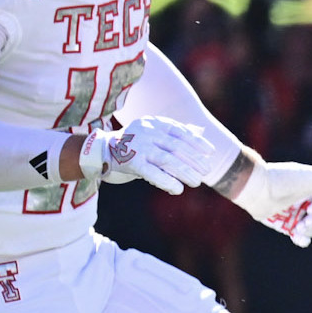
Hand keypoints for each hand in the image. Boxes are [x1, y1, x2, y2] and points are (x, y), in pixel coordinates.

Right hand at [80, 117, 221, 194]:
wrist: (100, 151)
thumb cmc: (133, 144)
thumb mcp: (153, 133)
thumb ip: (174, 132)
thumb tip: (200, 132)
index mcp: (154, 122)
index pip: (180, 132)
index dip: (197, 142)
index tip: (210, 153)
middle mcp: (146, 132)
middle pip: (176, 147)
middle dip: (194, 160)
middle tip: (206, 171)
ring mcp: (138, 146)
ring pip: (168, 160)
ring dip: (185, 172)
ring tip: (196, 182)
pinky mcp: (130, 162)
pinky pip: (152, 173)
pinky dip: (167, 181)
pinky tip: (177, 189)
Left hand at [232, 159, 311, 246]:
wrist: (258, 189)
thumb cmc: (285, 180)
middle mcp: (306, 201)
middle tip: (305, 220)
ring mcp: (296, 214)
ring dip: (310, 230)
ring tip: (298, 228)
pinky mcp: (286, 225)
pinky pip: (301, 237)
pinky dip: (302, 239)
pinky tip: (297, 237)